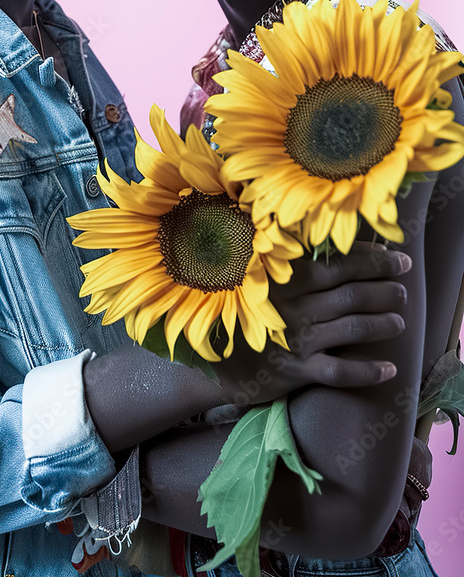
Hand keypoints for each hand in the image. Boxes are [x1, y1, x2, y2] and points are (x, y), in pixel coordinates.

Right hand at [213, 241, 410, 404]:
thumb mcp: (257, 272)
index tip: (398, 257)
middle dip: (385, 289)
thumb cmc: (240, 306)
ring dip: (382, 323)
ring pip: (353, 328)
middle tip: (403, 288)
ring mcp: (297, 338)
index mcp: (286, 276)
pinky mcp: (297, 370)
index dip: (375, 259)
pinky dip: (368, 371)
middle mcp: (294, 305)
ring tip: (399, 322)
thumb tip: (335, 242)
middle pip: (353, 294)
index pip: (341, 263)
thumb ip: (290, 258)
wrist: (211, 353)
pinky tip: (388, 369)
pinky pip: (340, 372)